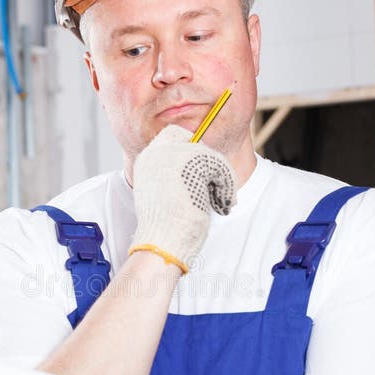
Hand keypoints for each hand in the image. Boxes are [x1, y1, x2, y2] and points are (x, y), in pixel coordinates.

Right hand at [130, 124, 236, 270]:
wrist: (163, 240)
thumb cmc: (166, 226)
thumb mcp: (164, 193)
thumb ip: (175, 174)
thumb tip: (204, 164)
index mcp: (148, 160)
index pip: (175, 134)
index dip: (193, 150)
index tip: (202, 171)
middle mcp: (158, 153)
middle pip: (197, 143)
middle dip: (211, 165)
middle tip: (216, 187)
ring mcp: (174, 156)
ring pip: (211, 156)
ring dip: (222, 178)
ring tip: (218, 199)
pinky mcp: (192, 163)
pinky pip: (220, 166)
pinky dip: (227, 186)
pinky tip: (221, 203)